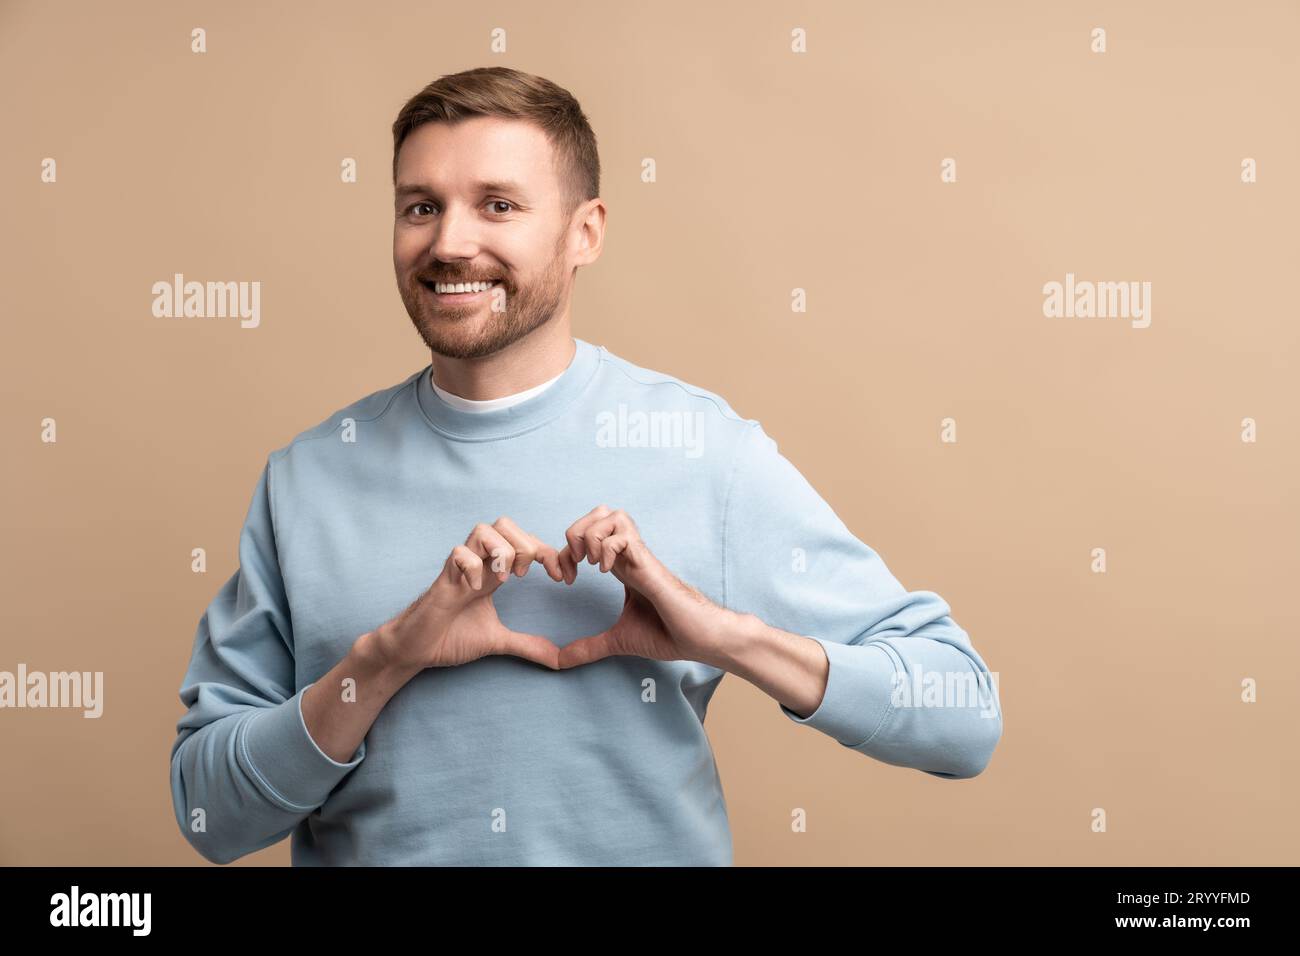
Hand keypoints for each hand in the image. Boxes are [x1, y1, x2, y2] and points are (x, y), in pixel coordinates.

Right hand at [374, 517, 574, 671]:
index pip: (526, 541)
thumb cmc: (451, 638)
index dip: (549, 553)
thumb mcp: (498, 641)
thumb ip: (528, 645)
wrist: (415, 650)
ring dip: (501, 551)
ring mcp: (460, 569)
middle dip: (525, 545)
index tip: (563, 579)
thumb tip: (557, 659)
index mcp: (494, 573)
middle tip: (524, 576)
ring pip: (483, 529)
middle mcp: (478, 564)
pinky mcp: (443, 580)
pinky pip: (458, 554)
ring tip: (502, 580)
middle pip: (505, 524)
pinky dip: (473, 568)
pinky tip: (475, 591)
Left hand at [556, 505, 735, 668]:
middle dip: (577, 531)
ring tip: (591, 564)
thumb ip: (588, 647)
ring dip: (591, 536)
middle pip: (599, 512)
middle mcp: (629, 556)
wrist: (698, 639)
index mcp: (621, 567)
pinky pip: (623, 536)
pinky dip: (607, 549)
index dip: (566, 552)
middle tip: (575, 563)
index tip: (565, 580)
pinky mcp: (649, 564)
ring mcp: (640, 556)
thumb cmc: (667, 634)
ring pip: (611, 514)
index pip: (587, 538)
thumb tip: (559, 662)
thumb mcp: (617, 640)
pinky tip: (606, 572)